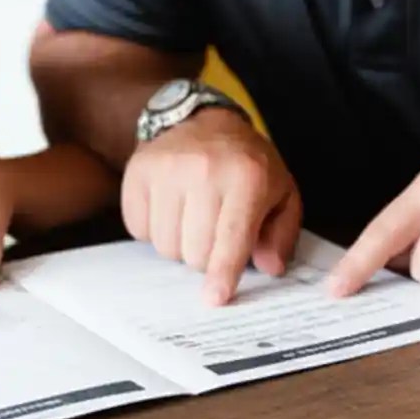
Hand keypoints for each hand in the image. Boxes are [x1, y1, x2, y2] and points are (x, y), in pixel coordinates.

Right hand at [123, 108, 301, 304]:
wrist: (200, 120)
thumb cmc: (244, 164)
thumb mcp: (280, 192)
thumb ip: (281, 233)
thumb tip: (270, 268)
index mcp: (248, 178)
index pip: (231, 238)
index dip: (223, 273)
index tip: (215, 298)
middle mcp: (204, 171)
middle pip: (195, 252)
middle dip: (205, 257)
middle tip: (213, 234)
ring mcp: (167, 170)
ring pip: (166, 245)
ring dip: (179, 245)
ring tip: (191, 219)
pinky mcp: (138, 173)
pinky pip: (139, 229)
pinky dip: (154, 229)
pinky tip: (169, 208)